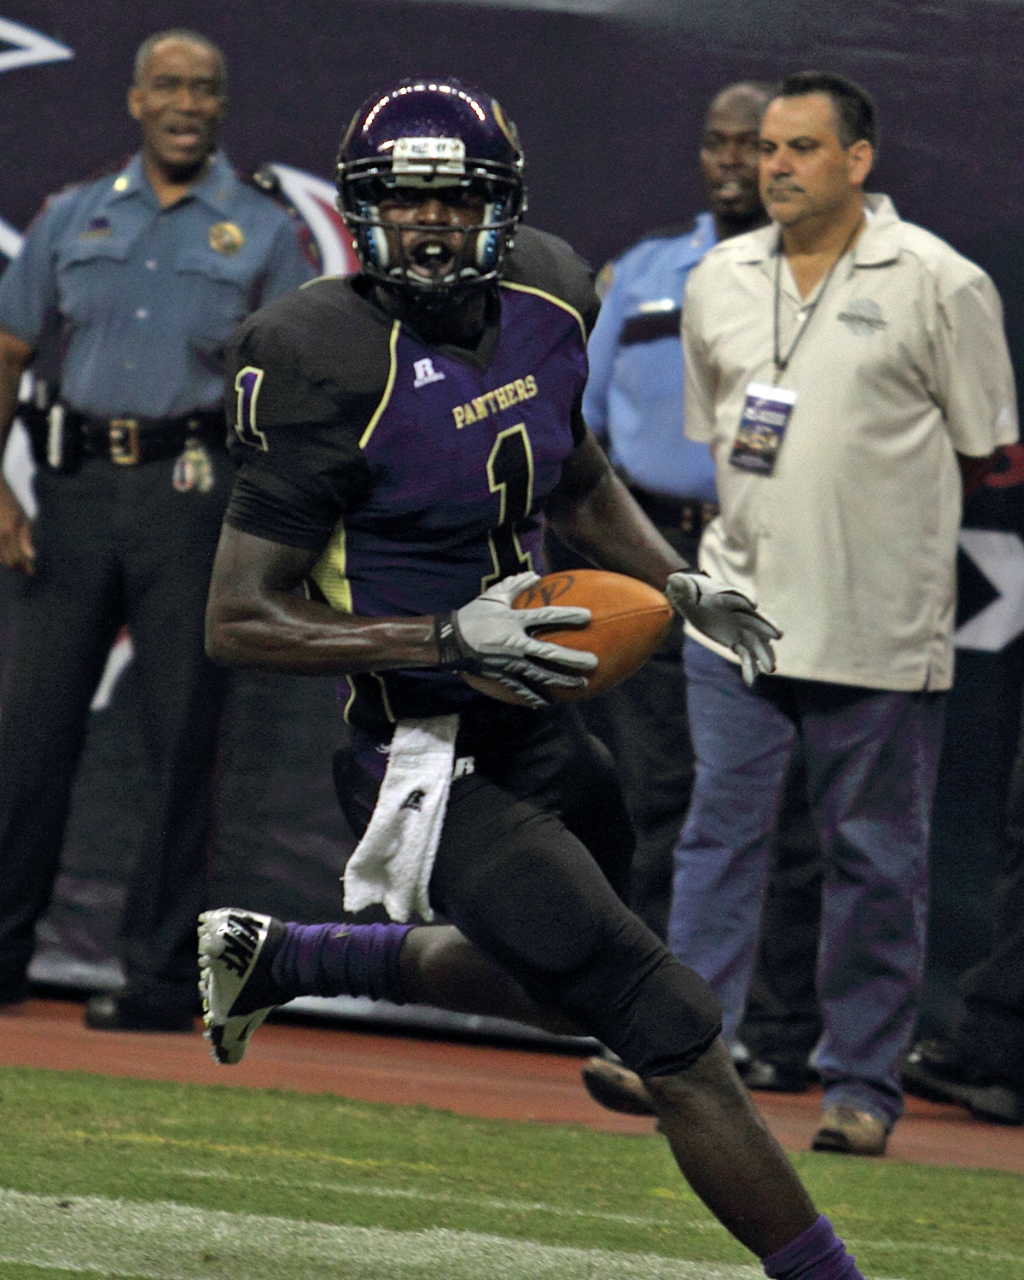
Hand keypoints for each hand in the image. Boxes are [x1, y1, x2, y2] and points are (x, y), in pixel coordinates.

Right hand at [0, 478, 33, 573]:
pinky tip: (5, 554)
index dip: (24, 566)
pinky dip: (0, 554)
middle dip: (15, 565)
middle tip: (24, 568)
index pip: (17, 557)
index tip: (30, 572)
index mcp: (9, 532)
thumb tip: (30, 556)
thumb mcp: (22, 516)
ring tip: (16, 562)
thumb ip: (25, 537)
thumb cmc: (8, 501)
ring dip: (6, 560)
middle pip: (6, 560)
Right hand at [436, 571, 596, 708]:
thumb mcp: (493, 596)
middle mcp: (514, 643)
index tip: (588, 617)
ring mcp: (508, 663)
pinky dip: (534, 696)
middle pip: (549, 653)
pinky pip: (520, 688)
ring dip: (562, 681)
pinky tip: (548, 702)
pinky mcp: (500, 676)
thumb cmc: (473, 615)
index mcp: (513, 621)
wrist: (449, 641)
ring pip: (540, 675)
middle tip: (594, 663)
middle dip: (572, 659)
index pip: (545, 617)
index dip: (567, 616)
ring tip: (581, 684)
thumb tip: (535, 575)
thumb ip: (515, 586)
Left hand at [665, 570, 779, 685]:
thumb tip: (674, 580)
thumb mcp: (680, 584)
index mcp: (727, 596)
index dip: (745, 599)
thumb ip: (680, 583)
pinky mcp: (735, 641)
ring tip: (770, 669)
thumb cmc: (687, 588)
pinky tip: (751, 681)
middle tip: (777, 635)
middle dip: (766, 627)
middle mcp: (740, 612)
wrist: (691, 597)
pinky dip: (749, 667)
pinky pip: (745, 655)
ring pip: (756, 642)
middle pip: (756, 620)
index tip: (753, 605)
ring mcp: (740, 628)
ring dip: (764, 654)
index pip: (739, 597)